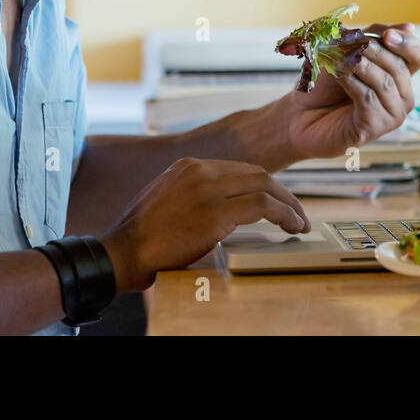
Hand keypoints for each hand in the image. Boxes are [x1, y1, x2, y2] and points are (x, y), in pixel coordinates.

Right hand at [99, 157, 309, 291]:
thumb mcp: (164, 201)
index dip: (262, 185)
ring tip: (299, 222)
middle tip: (295, 212)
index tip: (274, 201)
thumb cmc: (141, 238)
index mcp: (188, 166)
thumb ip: (190, 195)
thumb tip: (215, 207)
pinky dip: (284, 214)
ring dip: (289, 204)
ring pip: (265, 185)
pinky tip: (292, 226)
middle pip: (256, 173)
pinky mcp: (217, 212)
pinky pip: (263, 206)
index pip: (238, 169)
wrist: (121, 252)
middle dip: (281, 192)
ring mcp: (209, 189)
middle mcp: (200, 170)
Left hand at [280, 22, 419, 160]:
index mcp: (400, 76)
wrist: (299, 115)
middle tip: (350, 45)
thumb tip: (410, 27)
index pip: (418, 55)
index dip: (406, 43)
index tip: (386, 35)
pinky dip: (352, 83)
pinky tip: (339, 76)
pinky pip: (369, 98)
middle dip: (374, 51)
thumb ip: (374, 38)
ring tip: (340, 60)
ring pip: (385, 83)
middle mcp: (402, 97)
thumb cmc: (325, 84)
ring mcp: (391, 115)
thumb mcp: (348, 53)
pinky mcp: (375, 128)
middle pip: (400, 67)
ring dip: (360, 66)